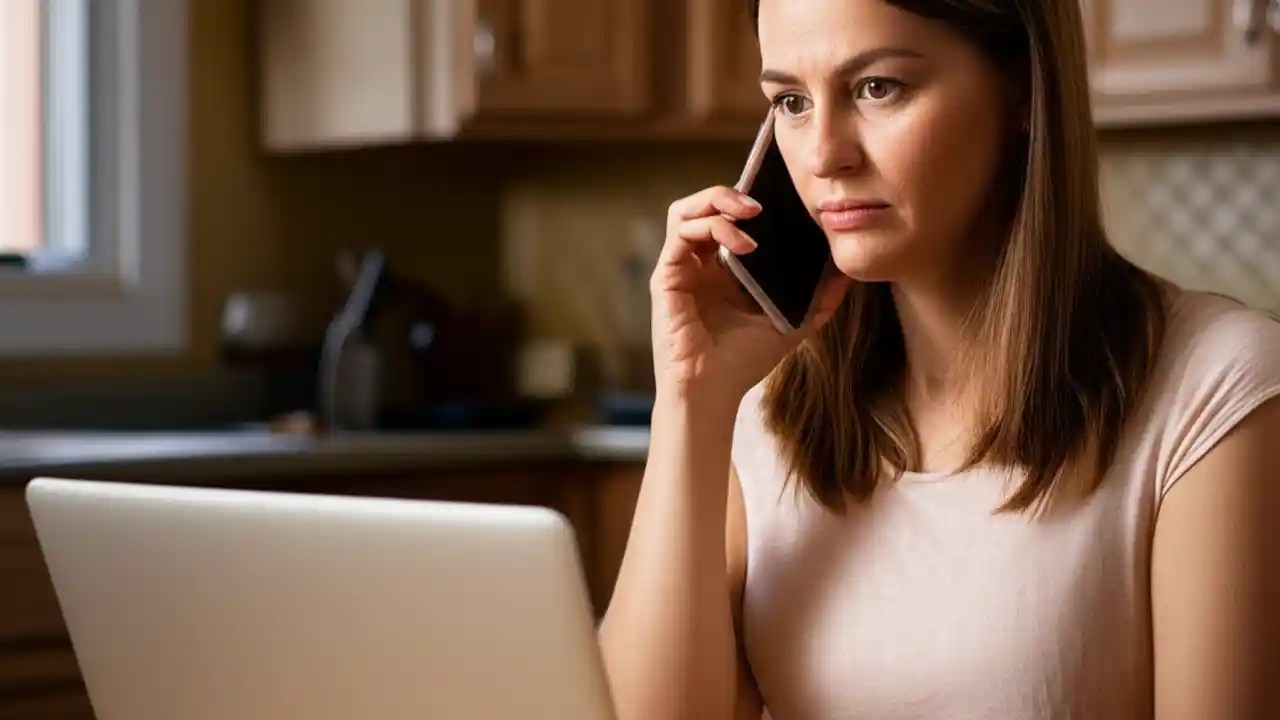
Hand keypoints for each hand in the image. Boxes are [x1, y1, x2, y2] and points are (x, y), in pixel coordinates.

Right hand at [650, 185, 851, 403]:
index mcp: (721, 270)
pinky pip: (679, 233)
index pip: (726, 218)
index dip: (746, 202)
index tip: (779, 202)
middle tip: (763, 204)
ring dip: (718, 202)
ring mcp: (679, 269)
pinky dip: (712, 227)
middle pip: (703, 206)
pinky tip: (743, 244)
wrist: (713, 393)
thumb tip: (848, 273)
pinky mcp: (666, 277)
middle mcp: (697, 265)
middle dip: (731, 194)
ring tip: (751, 213)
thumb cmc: (744, 362)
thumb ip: (818, 298)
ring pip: (685, 211)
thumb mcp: (793, 322)